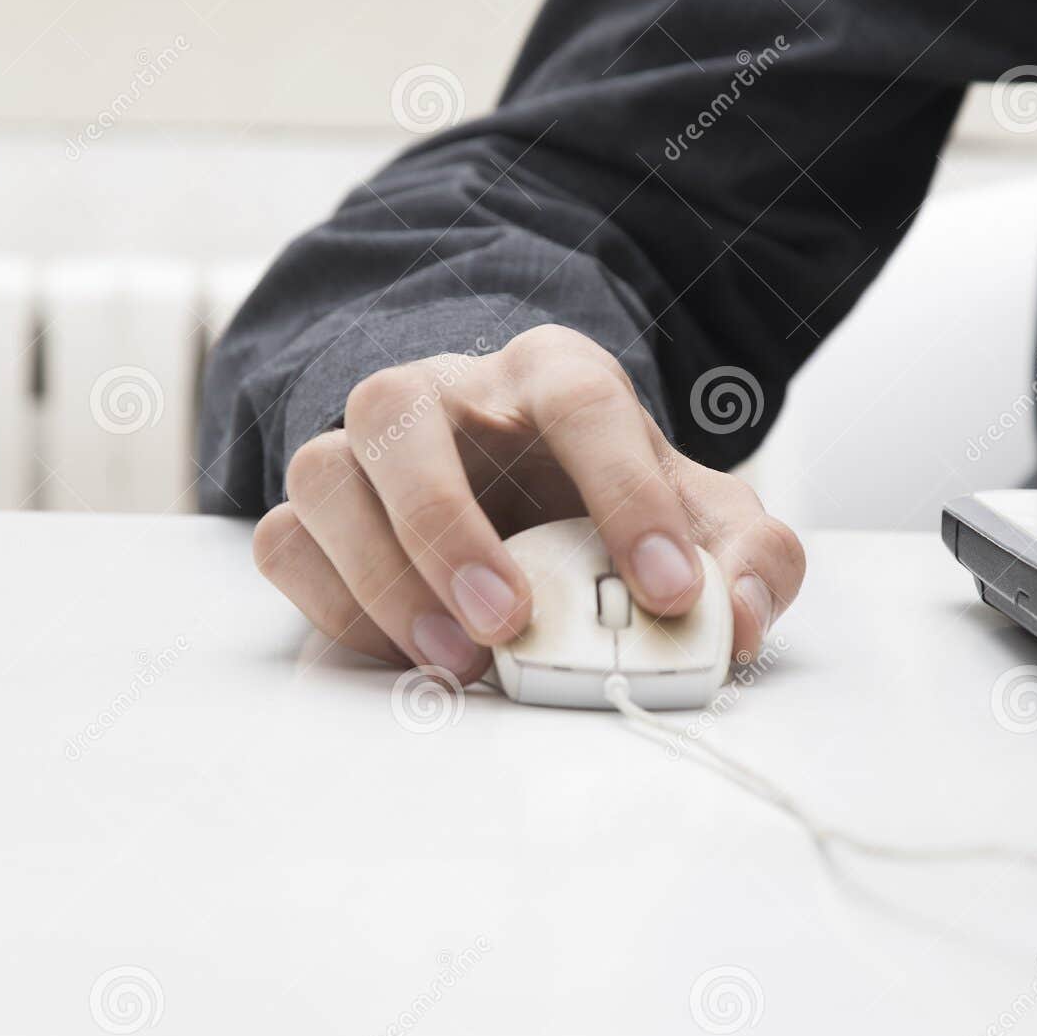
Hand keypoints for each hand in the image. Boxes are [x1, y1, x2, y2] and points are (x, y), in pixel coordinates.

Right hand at [252, 324, 804, 681]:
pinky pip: (288, 542)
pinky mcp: (319, 514)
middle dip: (447, 522)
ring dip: (379, 573)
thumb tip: (739, 621)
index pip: (582, 401)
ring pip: (324, 472)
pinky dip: (335, 605)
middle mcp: (446, 395)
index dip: (627, 494)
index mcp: (552, 376)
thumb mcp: (702, 523)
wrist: (528, 497)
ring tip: (456, 659)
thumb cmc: (609, 506)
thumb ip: (749, 559)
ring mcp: (368, 450)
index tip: (669, 591)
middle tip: (508, 622)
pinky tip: (407, 651)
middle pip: (402, 412)